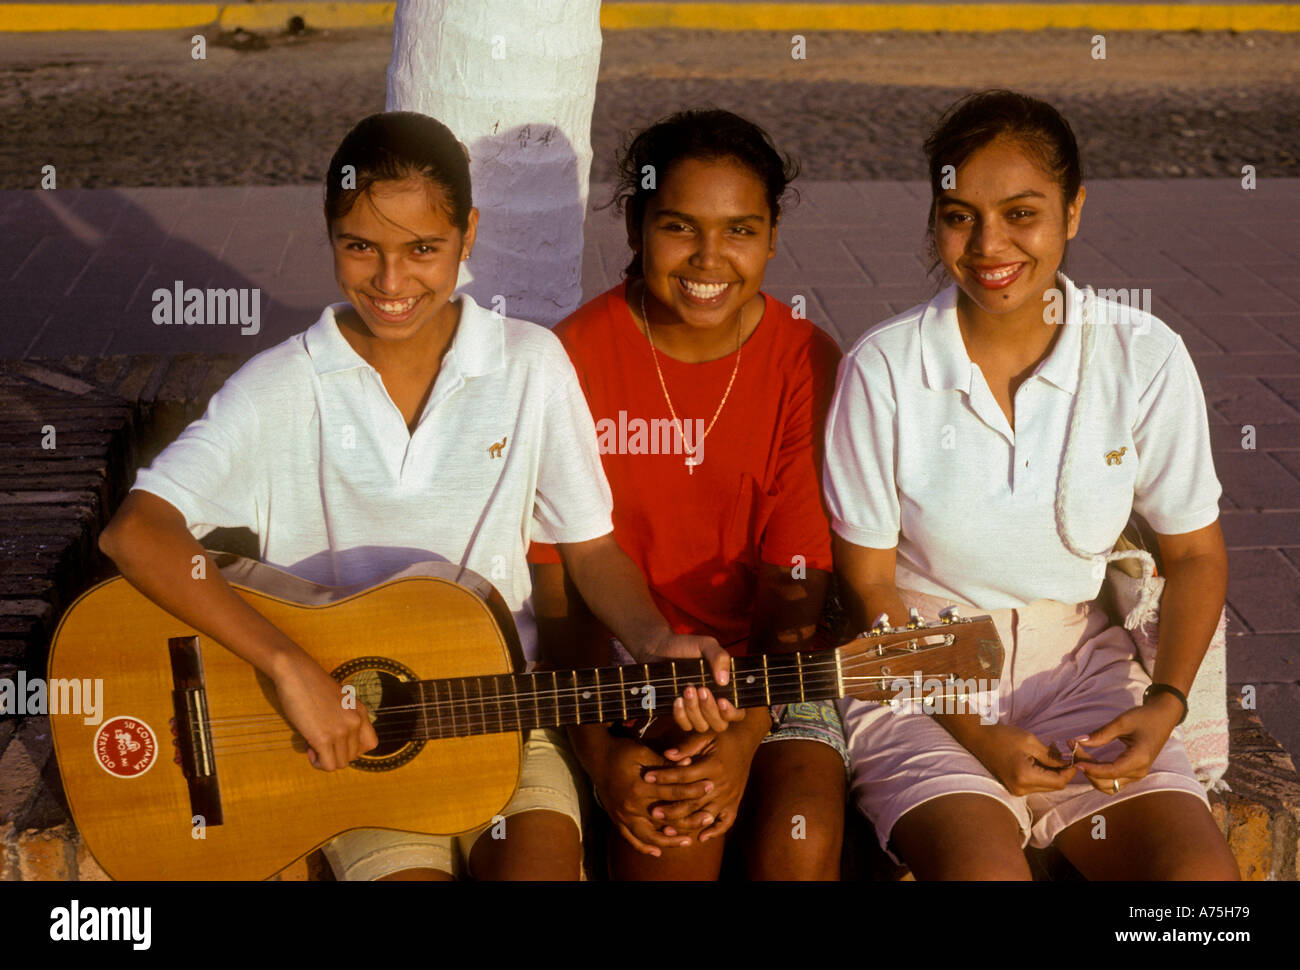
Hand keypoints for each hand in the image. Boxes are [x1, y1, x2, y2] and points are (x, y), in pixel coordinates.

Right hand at [271, 648, 377, 770]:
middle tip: (320, 740)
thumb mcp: (339, 701)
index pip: (370, 744)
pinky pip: (328, 766)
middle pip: (352, 756)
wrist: (296, 672)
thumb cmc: (311, 685)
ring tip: (313, 743)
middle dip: (335, 753)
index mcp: (361, 712)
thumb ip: (344, 718)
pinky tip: (309, 748)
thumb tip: (337, 744)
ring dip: (325, 759)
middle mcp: (355, 722)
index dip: (352, 748)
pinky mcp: (324, 738)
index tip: (336, 740)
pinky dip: (318, 763)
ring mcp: (341, 731)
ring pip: (341, 764)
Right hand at [594, 733, 712, 856]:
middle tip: (708, 818)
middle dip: (688, 820)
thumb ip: (665, 763)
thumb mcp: (643, 752)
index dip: (693, 790)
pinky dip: (644, 847)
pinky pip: (631, 839)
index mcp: (638, 786)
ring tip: (687, 841)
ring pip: (648, 836)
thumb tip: (690, 764)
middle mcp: (630, 805)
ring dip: (669, 841)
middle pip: (664, 819)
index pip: (672, 792)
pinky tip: (658, 852)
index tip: (710, 787)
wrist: (597, 757)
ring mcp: (622, 815)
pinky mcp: (617, 820)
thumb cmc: (622, 751)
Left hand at [639, 631, 744, 732]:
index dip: (732, 712)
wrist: (658, 649)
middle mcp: (713, 705)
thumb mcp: (706, 645)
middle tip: (701, 689)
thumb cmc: (685, 647)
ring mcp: (697, 712)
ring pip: (702, 726)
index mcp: (725, 690)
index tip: (722, 700)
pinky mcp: (681, 714)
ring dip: (694, 710)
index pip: (737, 712)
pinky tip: (677, 699)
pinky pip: (685, 725)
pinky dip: (681, 715)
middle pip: (720, 724)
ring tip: (687, 689)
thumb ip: (720, 657)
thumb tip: (724, 680)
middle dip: (710, 709)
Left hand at [645, 722, 763, 842]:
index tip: (647, 777)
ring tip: (667, 829)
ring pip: (705, 816)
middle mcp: (721, 784)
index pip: (684, 775)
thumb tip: (666, 755)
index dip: (665, 777)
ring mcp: (729, 797)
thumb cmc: (721, 736)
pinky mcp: (734, 803)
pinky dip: (714, 832)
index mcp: (713, 766)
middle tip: (653, 812)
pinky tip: (700, 838)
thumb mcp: (705, 735)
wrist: (745, 741)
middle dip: (671, 808)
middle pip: (693, 801)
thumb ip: (687, 747)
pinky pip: (726, 822)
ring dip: (686, 824)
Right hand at [961, 723, 1077, 795]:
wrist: (978, 738)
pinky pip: (1035, 785)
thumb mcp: (1030, 742)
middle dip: (1061, 772)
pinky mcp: (1013, 788)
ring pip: (1045, 786)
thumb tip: (1069, 763)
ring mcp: (1016, 790)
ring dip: (1052, 773)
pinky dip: (1042, 774)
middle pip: (1053, 787)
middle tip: (1061, 752)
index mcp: (1025, 777)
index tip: (1074, 758)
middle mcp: (1021, 789)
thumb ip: (1051, 756)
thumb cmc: (1003, 736)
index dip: (1070, 771)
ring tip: (1049, 753)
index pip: (1058, 782)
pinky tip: (1038, 760)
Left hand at [1073, 695, 1181, 794]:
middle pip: (1108, 783)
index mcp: (1139, 759)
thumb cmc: (1144, 717)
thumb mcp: (1122, 722)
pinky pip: (1113, 780)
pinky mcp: (1133, 772)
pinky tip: (1089, 761)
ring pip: (1109, 785)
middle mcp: (1139, 771)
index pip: (1111, 772)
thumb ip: (1101, 734)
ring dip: (1092, 774)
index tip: (1075, 762)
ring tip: (1080, 756)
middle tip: (1074, 750)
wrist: (1163, 717)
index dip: (1091, 769)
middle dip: (1088, 770)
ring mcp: (1137, 774)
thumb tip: (1079, 741)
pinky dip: (1099, 774)